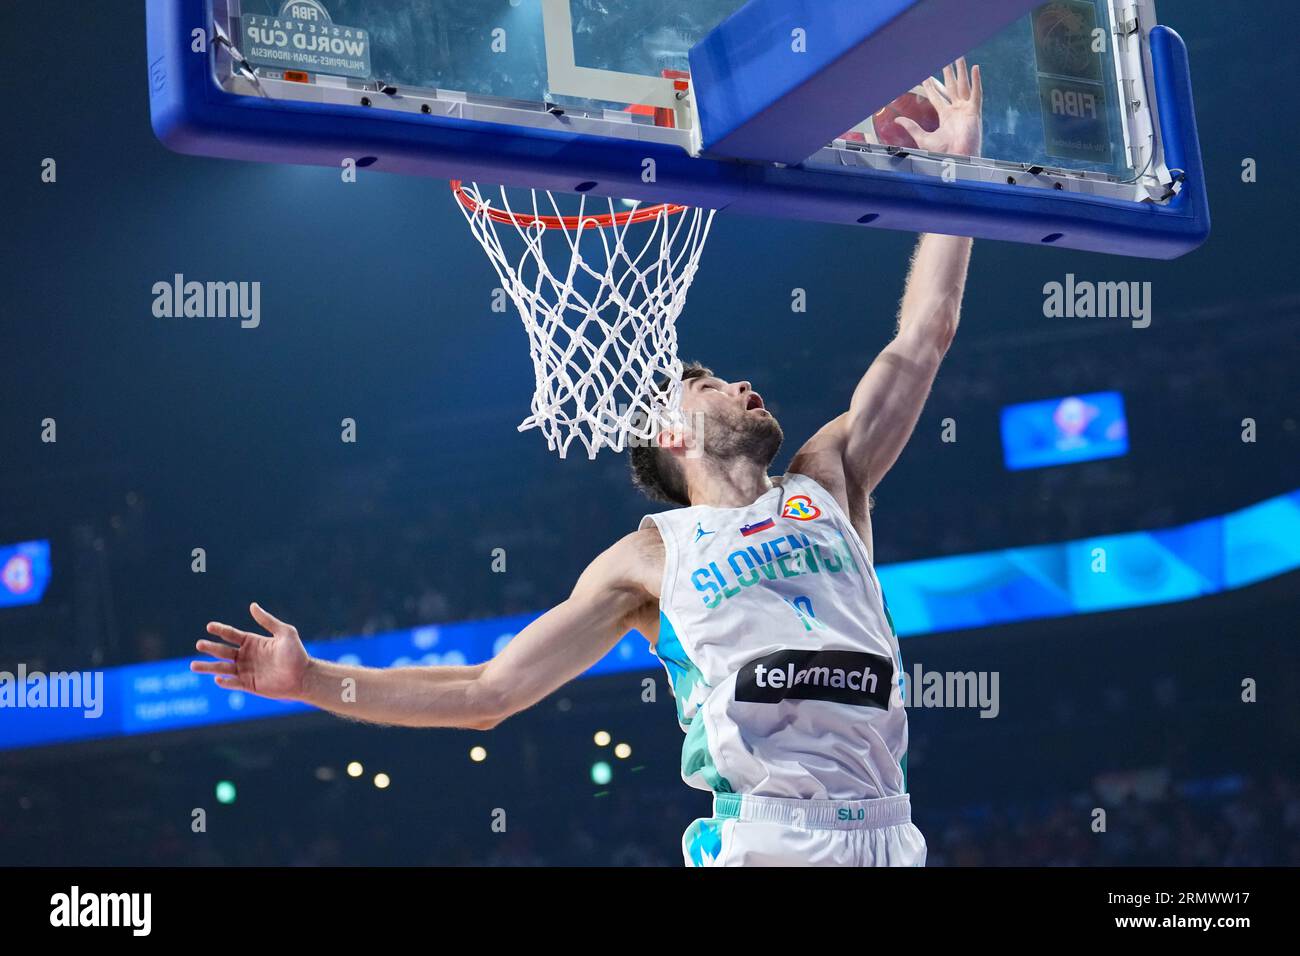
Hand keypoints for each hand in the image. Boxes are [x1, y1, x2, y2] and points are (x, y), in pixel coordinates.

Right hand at [192, 603, 309, 699]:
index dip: (221, 630)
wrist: (304, 676)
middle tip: (199, 644)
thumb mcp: (285, 633)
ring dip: (209, 667)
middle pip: (224, 651)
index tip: (209, 626)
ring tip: (193, 665)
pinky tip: (218, 679)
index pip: (232, 635)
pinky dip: (226, 682)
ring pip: (223, 668)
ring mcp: (246, 671)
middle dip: (211, 648)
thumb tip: (252, 605)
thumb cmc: (296, 654)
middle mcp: (246, 656)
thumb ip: (268, 621)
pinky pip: (234, 683)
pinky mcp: (249, 685)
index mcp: (252, 642)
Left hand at [897, 58, 982, 156]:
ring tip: (959, 56)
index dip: (931, 85)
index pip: (937, 96)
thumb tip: (898, 120)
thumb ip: (912, 127)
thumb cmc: (943, 153)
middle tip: (946, 58)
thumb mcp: (923, 138)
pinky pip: (977, 93)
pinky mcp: (974, 112)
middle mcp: (956, 110)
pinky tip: (975, 68)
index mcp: (946, 116)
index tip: (926, 75)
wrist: (957, 159)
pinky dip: (977, 81)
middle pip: (951, 87)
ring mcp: (966, 109)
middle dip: (948, 73)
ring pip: (963, 85)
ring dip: (961, 71)